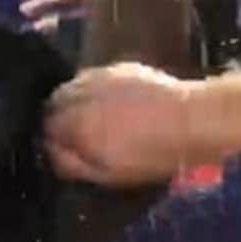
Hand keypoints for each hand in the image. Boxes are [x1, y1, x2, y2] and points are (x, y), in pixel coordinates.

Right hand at [44, 63, 198, 185]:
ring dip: (74, 101)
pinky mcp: (119, 68)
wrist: (195, 119)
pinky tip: (111, 103)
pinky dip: (93, 90)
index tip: (64, 148)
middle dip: (57, 116)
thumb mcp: (110, 173)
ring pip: (71, 87)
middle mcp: (81, 94)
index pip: (45, 127)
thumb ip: (73, 163)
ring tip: (91, 117)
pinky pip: (92, 78)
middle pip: (52, 102)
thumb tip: (50, 151)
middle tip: (75, 134)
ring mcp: (100, 77)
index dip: (51, 139)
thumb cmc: (154, 154)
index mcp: (77, 124)